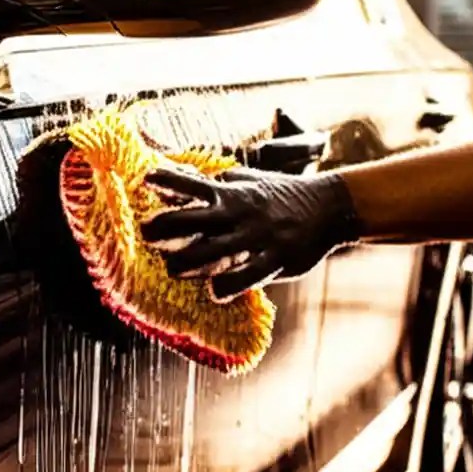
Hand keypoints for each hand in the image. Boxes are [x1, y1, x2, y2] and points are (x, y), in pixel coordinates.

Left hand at [142, 167, 362, 301]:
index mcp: (231, 192)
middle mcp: (239, 213)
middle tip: (146, 234)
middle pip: (192, 220)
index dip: (168, 181)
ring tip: (172, 269)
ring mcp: (256, 237)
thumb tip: (179, 179)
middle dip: (165, 227)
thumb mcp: (247, 180)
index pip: (192, 184)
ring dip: (187, 262)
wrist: (327, 208)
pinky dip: (229, 285)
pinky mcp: (275, 260)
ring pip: (214, 252)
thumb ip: (214, 183)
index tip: (145, 179)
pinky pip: (248, 276)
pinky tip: (214, 292)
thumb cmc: (279, 194)